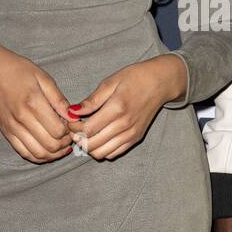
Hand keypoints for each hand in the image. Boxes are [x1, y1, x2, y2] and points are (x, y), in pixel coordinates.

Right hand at [0, 33, 73, 163]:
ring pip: (38, 154)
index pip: (58, 130)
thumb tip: (74, 117)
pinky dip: (39, 156)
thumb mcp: (43, 78)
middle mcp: (21, 119)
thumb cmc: (19, 71)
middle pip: (50, 145)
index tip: (72, 126)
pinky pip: (24, 153)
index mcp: (33, 103)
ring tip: (61, 145)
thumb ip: (59, 100)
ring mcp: (12, 128)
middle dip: (65, 144)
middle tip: (70, 136)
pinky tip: (48, 149)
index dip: (70, 132)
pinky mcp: (6, 133)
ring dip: (54, 154)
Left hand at [64, 55, 185, 160]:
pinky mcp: (136, 138)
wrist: (161, 83)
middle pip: (92, 145)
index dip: (73, 128)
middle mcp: (125, 125)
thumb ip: (92, 100)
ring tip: (86, 134)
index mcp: (117, 108)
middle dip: (78, 139)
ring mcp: (131, 134)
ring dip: (89, 146)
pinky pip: (114, 153)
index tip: (70, 121)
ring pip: (101, 153)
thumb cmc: (135, 78)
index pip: (88, 129)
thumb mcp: (111, 82)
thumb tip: (72, 112)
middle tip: (75, 129)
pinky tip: (99, 137)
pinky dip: (102, 149)